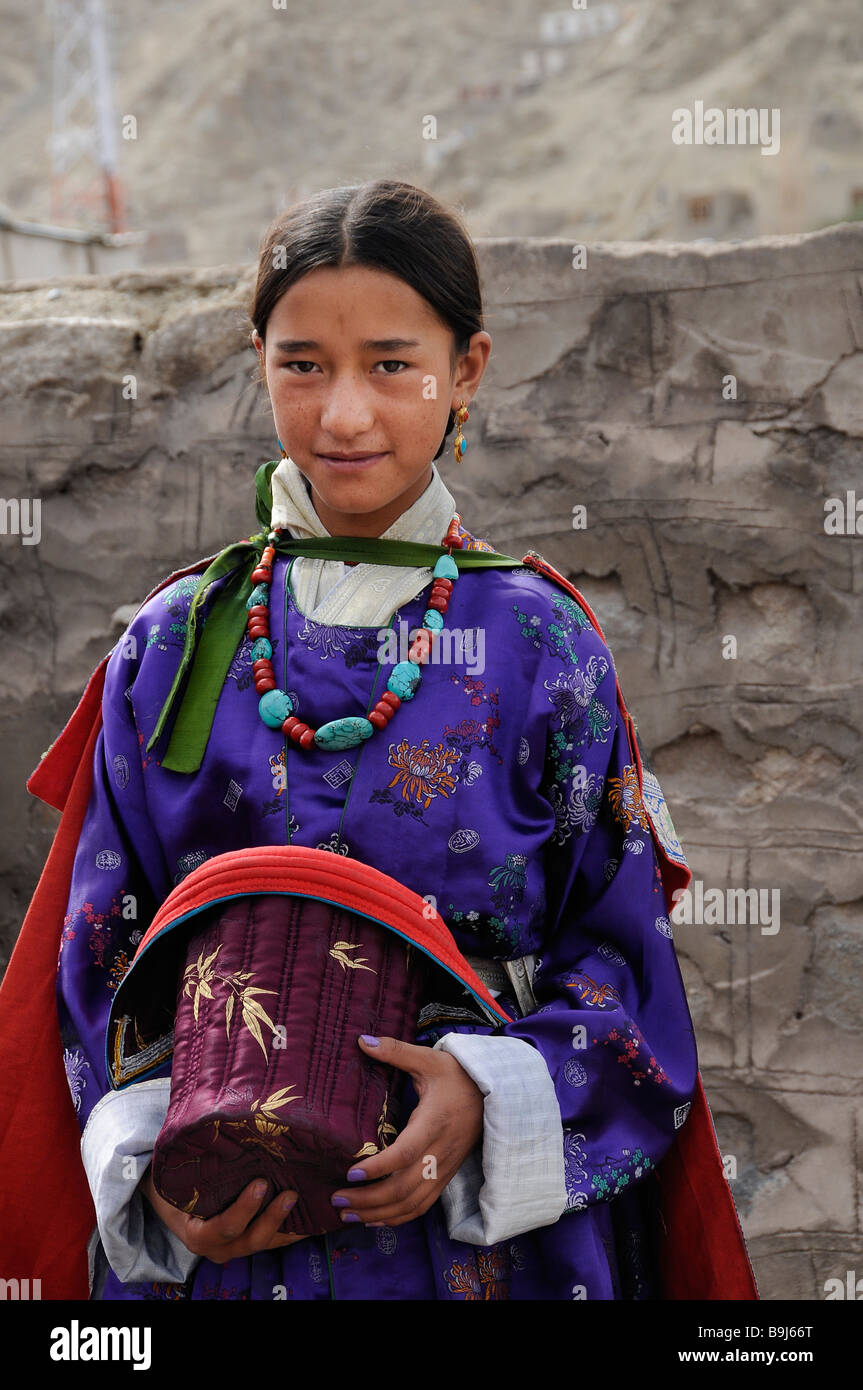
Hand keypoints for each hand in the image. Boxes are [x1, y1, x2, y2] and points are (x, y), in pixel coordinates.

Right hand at [141, 1168, 307, 1263]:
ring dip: (288, 1225)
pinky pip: (274, 1240)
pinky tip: (313, 1215)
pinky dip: (293, 1229)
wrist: (169, 1203)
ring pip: (266, 1243)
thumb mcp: (175, 1178)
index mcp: (197, 1234)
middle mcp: (218, 1247)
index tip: (260, 1184)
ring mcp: (236, 1247)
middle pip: (250, 1240)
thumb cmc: (174, 1185)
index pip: (223, 1227)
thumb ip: (191, 1161)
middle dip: (273, 1218)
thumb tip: (208, 1116)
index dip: (244, 1209)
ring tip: (309, 1204)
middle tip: (290, 1193)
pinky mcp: (249, 1240)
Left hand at [329, 1033, 483, 1227]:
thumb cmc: (457, 1075)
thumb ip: (396, 1051)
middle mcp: (439, 1151)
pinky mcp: (444, 1176)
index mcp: (434, 1122)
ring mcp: (443, 1168)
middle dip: (368, 1199)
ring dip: (378, 1214)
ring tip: (347, 1214)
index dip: (379, 1167)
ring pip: (411, 1203)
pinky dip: (397, 1218)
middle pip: (404, 1188)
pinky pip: (421, 1206)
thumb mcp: (429, 1059)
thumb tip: (362, 1040)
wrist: (493, 1095)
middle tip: (336, 1198)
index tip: (350, 1171)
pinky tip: (373, 1218)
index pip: (406, 1153)